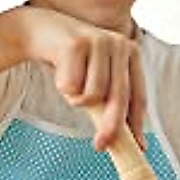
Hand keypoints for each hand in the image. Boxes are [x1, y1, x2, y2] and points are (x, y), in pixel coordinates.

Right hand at [20, 8, 146, 149]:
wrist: (40, 30)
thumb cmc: (72, 61)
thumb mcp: (96, 79)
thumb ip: (110, 102)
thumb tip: (123, 139)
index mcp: (131, 53)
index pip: (138, 96)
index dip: (137, 124)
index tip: (138, 148)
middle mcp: (120, 44)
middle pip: (120, 97)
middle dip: (110, 126)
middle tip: (99, 146)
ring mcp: (99, 41)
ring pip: (93, 94)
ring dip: (77, 98)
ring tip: (70, 82)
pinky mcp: (77, 44)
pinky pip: (72, 86)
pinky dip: (63, 87)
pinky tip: (59, 70)